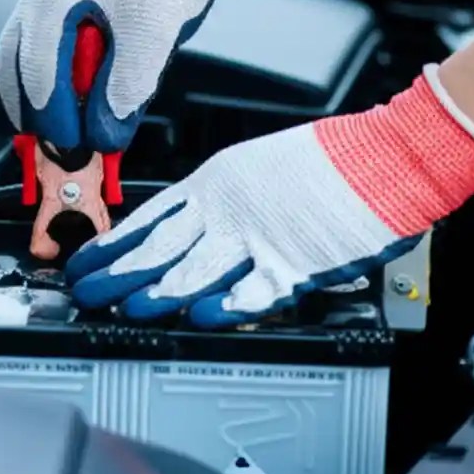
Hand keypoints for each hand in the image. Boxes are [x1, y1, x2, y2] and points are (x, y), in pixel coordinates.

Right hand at [0, 0, 263, 153]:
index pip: (38, 63)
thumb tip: (106, 137)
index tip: (71, 146)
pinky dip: (57, 79)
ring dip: (43, 98)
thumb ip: (129, 86)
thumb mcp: (157, 30)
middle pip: (16, 63)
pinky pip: (43, 47)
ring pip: (24, 57)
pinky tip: (78, 103)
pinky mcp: (57, 1)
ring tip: (68, 132)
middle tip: (61, 147)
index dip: (52, 113)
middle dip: (36, 110)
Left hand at [64, 66, 473, 325]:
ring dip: (157, 291)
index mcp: (216, 184)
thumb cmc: (329, 161)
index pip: (149, 219)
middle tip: (86, 291)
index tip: (85, 260)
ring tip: (126, 309)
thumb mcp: (253, 167)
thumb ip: (217, 201)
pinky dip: (229, 305)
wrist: (389, 155)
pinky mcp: (296, 262)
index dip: (113, 244)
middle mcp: (229, 210)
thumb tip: (180, 227)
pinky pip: (255, 290)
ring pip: (195, 268)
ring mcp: (260, 237)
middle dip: (117, 272)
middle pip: (159, 246)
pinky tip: (201, 317)